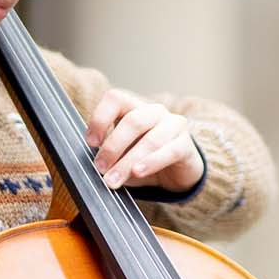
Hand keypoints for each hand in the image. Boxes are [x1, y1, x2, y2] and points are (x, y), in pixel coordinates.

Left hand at [85, 89, 205, 191]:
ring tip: (113, 180)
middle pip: (133, 121)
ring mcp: (174, 126)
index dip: (100, 118)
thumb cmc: (144, 160)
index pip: (116, 99)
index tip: (91, 143)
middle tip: (100, 167)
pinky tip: (138, 172)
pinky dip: (151, 163)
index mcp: (135, 108)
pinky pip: (169, 152)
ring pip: (150, 140)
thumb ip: (108, 155)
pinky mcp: (186, 145)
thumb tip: (94, 165)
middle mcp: (155, 112)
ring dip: (128, 162)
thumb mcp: (122, 155)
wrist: (177, 174)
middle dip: (113, 146)